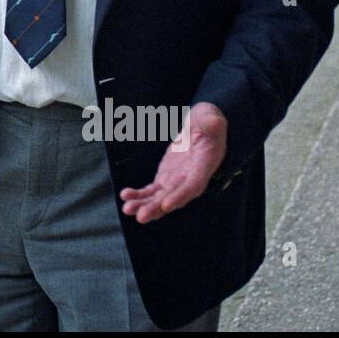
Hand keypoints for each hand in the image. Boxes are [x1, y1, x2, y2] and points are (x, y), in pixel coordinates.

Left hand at [119, 102, 227, 223]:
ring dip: (143, 204)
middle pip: (172, 198)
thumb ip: (212, 123)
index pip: (192, 186)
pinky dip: (139, 194)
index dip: (180, 196)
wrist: (201, 131)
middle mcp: (189, 180)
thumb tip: (213, 122)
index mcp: (203, 168)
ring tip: (127, 209)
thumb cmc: (209, 125)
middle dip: (156, 208)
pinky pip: (151, 190)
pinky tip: (125, 195)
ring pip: (159, 198)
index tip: (166, 205)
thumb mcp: (213, 121)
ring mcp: (176, 182)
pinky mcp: (165, 179)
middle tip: (141, 216)